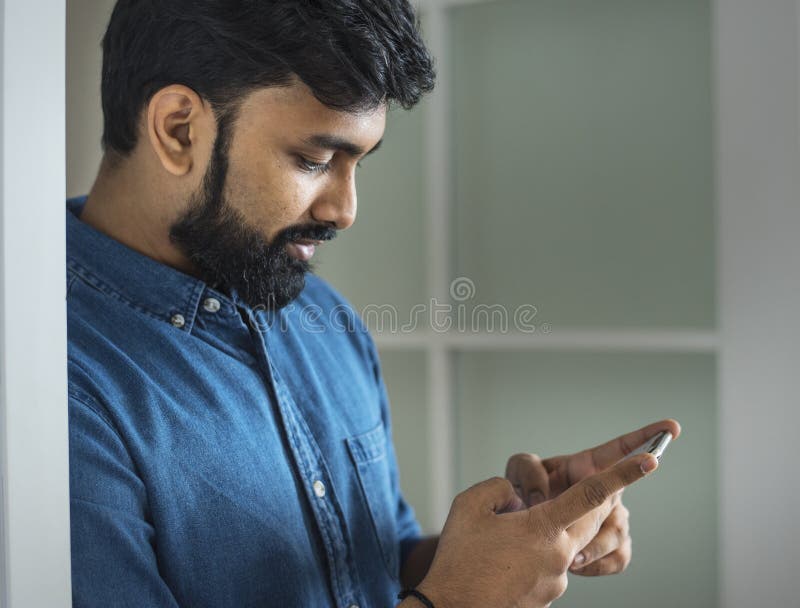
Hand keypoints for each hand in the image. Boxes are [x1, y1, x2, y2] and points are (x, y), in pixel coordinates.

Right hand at [412, 452, 658, 607]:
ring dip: (552, 529)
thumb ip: (500, 487)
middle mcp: (559, 554)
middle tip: (578, 488)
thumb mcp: (470, 506)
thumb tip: (518, 496)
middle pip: (590, 519)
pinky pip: (553, 564)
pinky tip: (506, 559)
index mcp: (543, 528)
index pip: (591, 495)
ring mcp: (557, 580)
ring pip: (569, 542)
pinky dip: (537, 553)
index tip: (649, 461)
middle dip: (591, 501)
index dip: (622, 475)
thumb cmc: (459, 559)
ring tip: (508, 536)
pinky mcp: (549, 596)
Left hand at [504, 419, 680, 576]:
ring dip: (595, 546)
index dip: (645, 437)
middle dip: (595, 517)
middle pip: (617, 499)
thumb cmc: (524, 489)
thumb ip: (528, 471)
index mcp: (589, 467)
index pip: (620, 449)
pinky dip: (598, 566)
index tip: (670, 428)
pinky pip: (618, 559)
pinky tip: (576, 565)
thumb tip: (539, 497)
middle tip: (571, 529)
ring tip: (571, 557)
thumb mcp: (520, 469)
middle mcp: (607, 492)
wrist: (521, 525)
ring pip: (617, 533)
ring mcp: (613, 519)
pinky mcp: (612, 548)